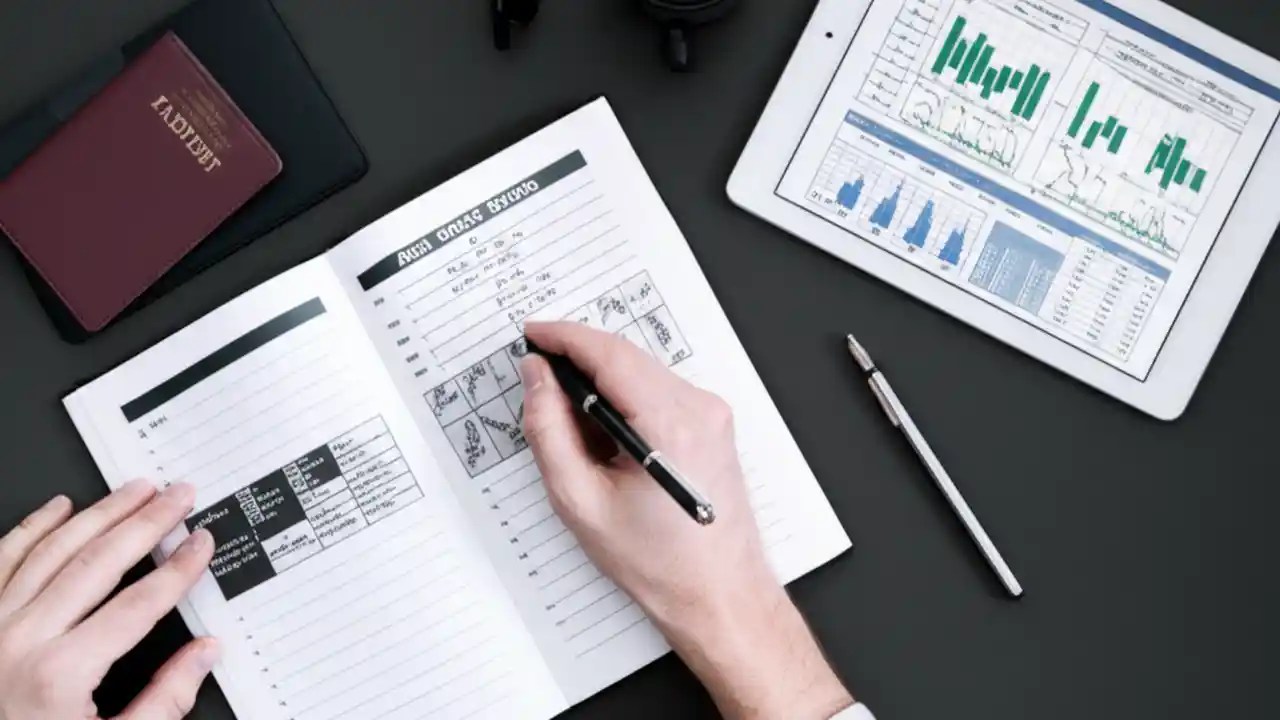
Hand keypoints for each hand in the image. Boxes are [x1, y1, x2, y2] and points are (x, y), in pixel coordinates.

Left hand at [0, 481, 217, 719]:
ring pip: (50, 551)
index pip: (138, 605)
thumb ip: (164, 702)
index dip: (177, 570)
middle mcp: (19, 642)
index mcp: (59, 676)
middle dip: (145, 522)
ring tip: (134, 491)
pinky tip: (58, 509)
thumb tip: (204, 653)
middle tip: (177, 495)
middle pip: (96, 563)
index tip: (201, 543)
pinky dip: (31, 529)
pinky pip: (2, 560)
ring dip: (98, 514)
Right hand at [521, 322, 851, 719]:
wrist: (719, 595)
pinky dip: (624, 401)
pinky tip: (603, 438)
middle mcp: (699, 408)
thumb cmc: (657, 562)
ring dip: (599, 385)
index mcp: (670, 424)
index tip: (530, 335)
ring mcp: (712, 414)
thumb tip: (536, 377)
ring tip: (569, 427)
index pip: (609, 353)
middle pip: (625, 358)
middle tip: (537, 385)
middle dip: (577, 362)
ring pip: (641, 373)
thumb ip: (549, 430)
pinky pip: (658, 391)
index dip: (563, 337)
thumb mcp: (580, 501)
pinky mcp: (713, 424)